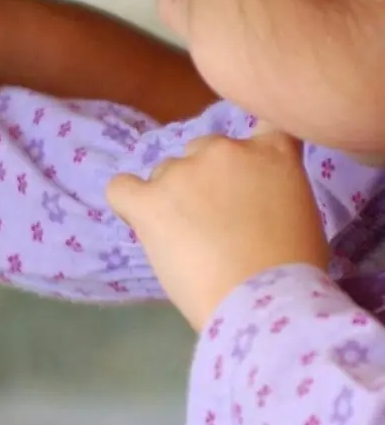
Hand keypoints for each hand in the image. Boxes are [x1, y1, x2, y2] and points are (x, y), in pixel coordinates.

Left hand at [106, 126, 329, 329]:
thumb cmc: (292, 270)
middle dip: (206, 181)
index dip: (251, 147)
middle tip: (215, 224)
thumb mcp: (302, 213)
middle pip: (203, 151)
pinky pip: (122, 188)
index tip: (248, 175)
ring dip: (171, 197)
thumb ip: (275, 188)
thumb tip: (252, 199)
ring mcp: (182, 172)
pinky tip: (141, 222)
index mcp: (271, 152)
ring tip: (184, 241)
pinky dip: (128, 203)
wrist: (261, 301)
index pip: (264, 124)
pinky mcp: (148, 199)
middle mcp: (224, 149)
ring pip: (165, 173)